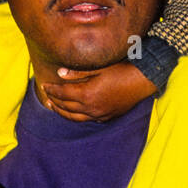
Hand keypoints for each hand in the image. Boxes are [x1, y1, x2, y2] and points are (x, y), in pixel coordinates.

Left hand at [41, 60, 155, 122]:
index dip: (52, 89)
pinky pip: (88, 120)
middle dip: (54, 100)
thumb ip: (77, 72)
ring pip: (75, 118)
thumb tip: (59, 72)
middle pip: (66, 107)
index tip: (45, 85)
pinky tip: (74, 112)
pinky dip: (77, 117)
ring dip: (62, 112)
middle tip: (47, 94)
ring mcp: (99, 115)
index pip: (63, 94)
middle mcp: (91, 108)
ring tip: (54, 106)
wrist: (142, 81)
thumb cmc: (121, 71)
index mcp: (87, 94)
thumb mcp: (98, 68)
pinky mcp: (107, 117)